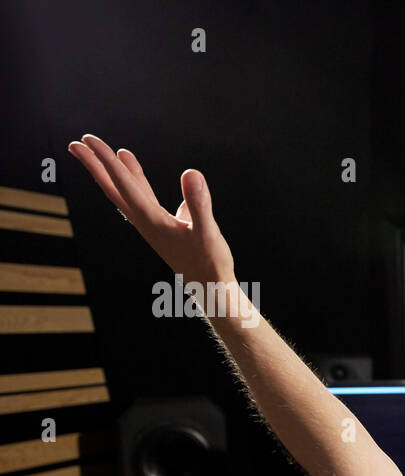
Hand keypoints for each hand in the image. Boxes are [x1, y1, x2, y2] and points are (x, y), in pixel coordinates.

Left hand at [67, 134, 235, 288]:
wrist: (210, 287)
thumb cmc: (209, 263)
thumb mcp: (208, 233)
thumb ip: (199, 203)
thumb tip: (191, 174)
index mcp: (152, 221)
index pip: (125, 185)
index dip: (107, 161)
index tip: (89, 141)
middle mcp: (145, 221)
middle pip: (114, 189)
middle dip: (95, 165)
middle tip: (77, 144)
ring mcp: (151, 223)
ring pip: (125, 192)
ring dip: (112, 171)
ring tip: (104, 150)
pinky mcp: (161, 224)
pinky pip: (141, 196)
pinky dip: (134, 180)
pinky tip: (134, 169)